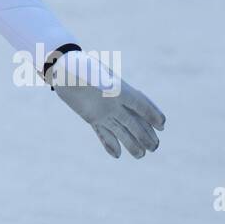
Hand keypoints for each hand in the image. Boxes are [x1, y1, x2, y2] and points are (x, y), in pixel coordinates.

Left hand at [50, 50, 165, 158]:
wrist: (63, 71)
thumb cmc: (78, 68)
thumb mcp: (88, 73)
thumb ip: (99, 81)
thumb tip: (107, 88)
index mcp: (118, 89)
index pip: (139, 102)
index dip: (151, 113)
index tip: (162, 124)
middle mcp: (114, 102)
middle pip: (135, 121)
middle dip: (146, 134)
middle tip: (154, 147)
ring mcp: (105, 111)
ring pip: (121, 130)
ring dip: (131, 142)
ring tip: (140, 155)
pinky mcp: (93, 117)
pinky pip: (104, 132)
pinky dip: (109, 143)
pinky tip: (116, 154)